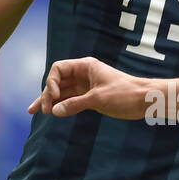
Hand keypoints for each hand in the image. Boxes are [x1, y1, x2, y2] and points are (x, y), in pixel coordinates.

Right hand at [27, 56, 147, 119]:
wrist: (145, 100)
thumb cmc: (125, 94)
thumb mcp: (99, 99)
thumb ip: (76, 104)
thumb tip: (55, 111)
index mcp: (86, 66)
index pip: (58, 69)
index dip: (51, 82)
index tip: (55, 96)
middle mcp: (83, 74)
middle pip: (58, 81)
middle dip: (47, 94)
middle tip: (42, 111)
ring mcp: (86, 86)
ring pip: (63, 92)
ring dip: (50, 101)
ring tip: (33, 112)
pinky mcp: (91, 97)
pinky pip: (71, 100)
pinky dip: (62, 106)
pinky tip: (52, 112)